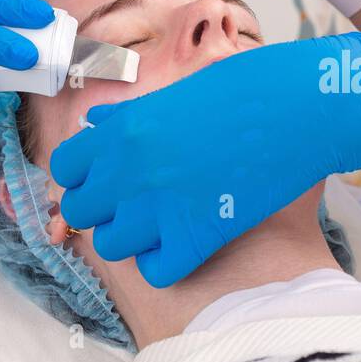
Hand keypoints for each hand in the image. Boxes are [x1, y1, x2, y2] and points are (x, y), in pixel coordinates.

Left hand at [50, 31, 360, 287]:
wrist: (296, 107)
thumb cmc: (239, 91)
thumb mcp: (172, 93)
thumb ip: (126, 115)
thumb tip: (93, 123)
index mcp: (121, 130)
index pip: (64, 169)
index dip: (84, 176)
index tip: (107, 176)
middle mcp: (129, 168)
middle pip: (80, 212)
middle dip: (103, 210)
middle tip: (136, 202)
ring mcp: (159, 204)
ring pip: (111, 245)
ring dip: (131, 238)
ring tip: (160, 223)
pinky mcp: (195, 234)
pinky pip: (154, 270)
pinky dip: (165, 262)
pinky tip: (185, 241)